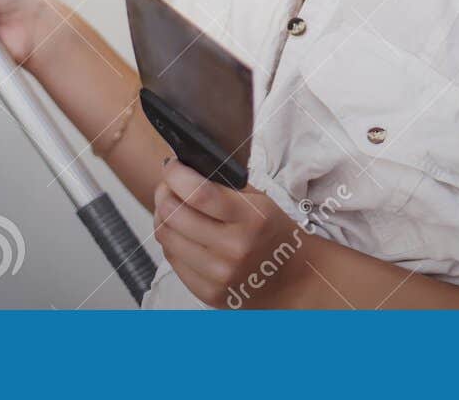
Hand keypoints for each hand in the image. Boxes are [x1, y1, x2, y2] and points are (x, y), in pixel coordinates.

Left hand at [152, 157, 310, 308]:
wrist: (295, 279)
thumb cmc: (274, 233)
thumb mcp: (261, 201)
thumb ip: (225, 185)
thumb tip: (185, 170)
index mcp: (251, 218)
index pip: (199, 193)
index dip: (176, 175)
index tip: (172, 166)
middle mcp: (234, 249)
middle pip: (174, 215)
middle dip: (164, 193)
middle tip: (168, 186)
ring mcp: (219, 275)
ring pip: (166, 238)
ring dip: (163, 217)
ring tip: (173, 209)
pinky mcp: (207, 293)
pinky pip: (172, 261)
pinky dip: (172, 242)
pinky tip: (182, 234)